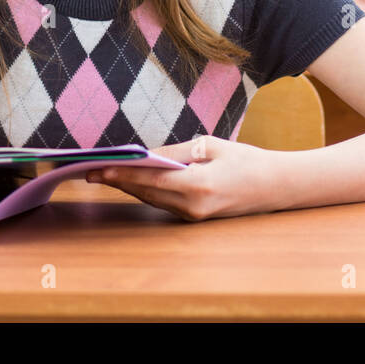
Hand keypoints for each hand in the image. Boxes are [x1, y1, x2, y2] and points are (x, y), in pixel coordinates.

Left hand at [83, 135, 280, 220]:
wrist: (276, 187)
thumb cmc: (246, 160)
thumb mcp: (212, 146)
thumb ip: (177, 153)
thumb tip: (148, 154)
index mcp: (199, 185)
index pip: (150, 179)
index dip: (122, 173)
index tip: (99, 167)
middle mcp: (193, 206)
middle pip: (146, 192)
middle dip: (117, 180)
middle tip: (89, 170)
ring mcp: (194, 215)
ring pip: (152, 199)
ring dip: (128, 187)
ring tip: (103, 174)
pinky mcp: (196, 217)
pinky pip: (164, 203)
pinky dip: (146, 191)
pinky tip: (131, 181)